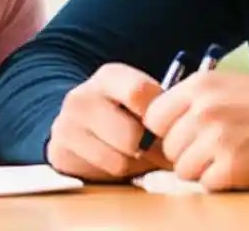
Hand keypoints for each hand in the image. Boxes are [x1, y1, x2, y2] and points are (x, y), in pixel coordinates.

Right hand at [47, 63, 170, 180]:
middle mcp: (83, 95)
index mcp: (109, 76)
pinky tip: (111, 160)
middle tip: (149, 148)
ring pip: (119, 159)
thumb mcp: (141, 104)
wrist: (77, 124)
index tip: (163, 126)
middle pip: (131, 135)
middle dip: (147, 148)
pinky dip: (114, 173)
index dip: (159, 117)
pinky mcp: (59, 150)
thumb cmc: (123, 115)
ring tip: (129, 154)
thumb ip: (163, 114)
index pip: (140, 93)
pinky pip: (101, 172)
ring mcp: (66, 123)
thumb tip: (188, 135)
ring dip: (131, 163)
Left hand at [142, 72, 248, 190]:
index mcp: (202, 85)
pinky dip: (223, 184)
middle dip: (188, 154)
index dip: (167, 132)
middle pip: (168, 147)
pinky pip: (206, 185)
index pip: (154, 116)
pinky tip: (245, 170)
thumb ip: (196, 101)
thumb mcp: (234, 88)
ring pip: (183, 170)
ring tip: (234, 159)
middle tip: (220, 151)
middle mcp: (205, 108)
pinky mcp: (233, 168)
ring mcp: (218, 138)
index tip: (186, 137)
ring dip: (204, 171)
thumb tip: (160, 124)